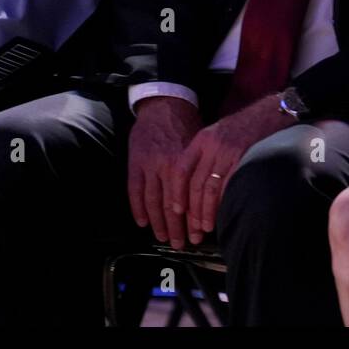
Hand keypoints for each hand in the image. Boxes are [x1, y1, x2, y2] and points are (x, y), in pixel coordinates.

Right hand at [127, 96, 200, 248]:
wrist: (164, 105)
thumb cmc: (187, 125)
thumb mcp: (200, 147)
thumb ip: (202, 170)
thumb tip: (213, 196)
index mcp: (184, 163)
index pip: (188, 198)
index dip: (191, 219)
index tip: (196, 234)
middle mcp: (166, 166)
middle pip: (171, 204)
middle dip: (176, 227)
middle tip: (181, 244)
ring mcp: (148, 165)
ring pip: (152, 201)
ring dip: (157, 223)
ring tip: (164, 238)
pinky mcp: (135, 162)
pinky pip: (135, 190)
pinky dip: (138, 208)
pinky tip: (143, 222)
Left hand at [173, 95, 290, 245]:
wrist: (268, 114)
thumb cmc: (243, 127)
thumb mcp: (217, 134)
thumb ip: (203, 155)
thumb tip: (193, 184)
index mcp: (202, 140)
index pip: (181, 169)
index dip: (177, 192)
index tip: (176, 210)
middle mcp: (212, 146)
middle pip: (195, 183)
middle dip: (192, 210)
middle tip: (193, 228)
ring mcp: (229, 152)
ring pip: (211, 188)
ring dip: (206, 211)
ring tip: (205, 227)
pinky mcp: (244, 159)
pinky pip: (229, 186)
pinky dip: (223, 203)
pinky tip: (223, 214)